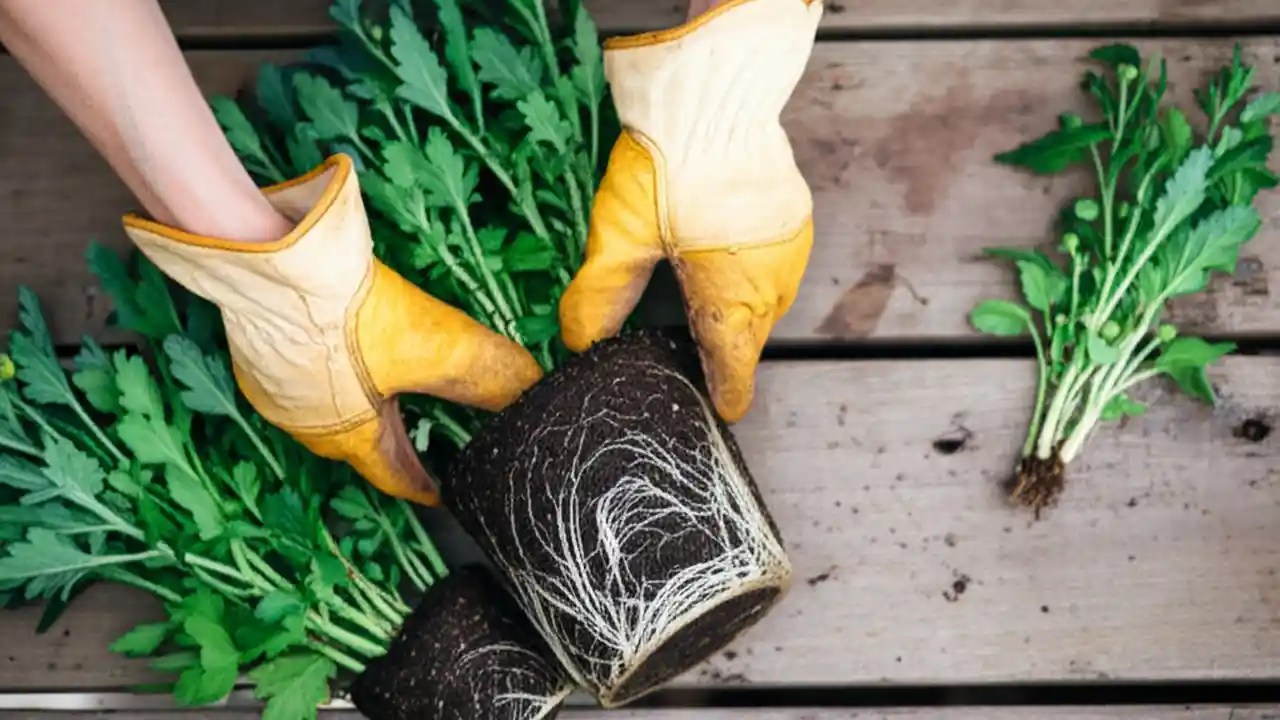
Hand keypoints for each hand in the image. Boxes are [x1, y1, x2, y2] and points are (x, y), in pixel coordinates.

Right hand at [124, 155, 541, 504]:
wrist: (276, 263)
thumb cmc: (355, 317)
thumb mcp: (440, 348)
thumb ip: (489, 373)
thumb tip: (534, 390)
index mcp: (351, 438)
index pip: (394, 476)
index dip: (423, 483)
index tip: (442, 492)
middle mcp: (306, 426)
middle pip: (359, 444)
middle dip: (390, 443)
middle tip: (420, 437)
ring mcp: (273, 389)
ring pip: (326, 410)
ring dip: (357, 403)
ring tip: (385, 387)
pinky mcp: (255, 351)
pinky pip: (299, 375)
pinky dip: (327, 370)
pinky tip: (338, 346)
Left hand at [559, 0, 823, 421]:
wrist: (714, 95)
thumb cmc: (669, 170)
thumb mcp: (619, 240)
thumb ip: (599, 299)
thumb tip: (579, 342)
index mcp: (733, 303)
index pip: (736, 374)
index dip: (722, 394)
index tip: (716, 408)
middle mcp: (772, 284)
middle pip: (749, 336)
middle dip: (722, 344)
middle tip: (685, 341)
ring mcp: (790, 249)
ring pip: (765, 297)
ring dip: (737, 301)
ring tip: (698, 290)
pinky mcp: (796, 214)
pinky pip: (775, 260)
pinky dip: (750, 265)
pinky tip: (718, 246)